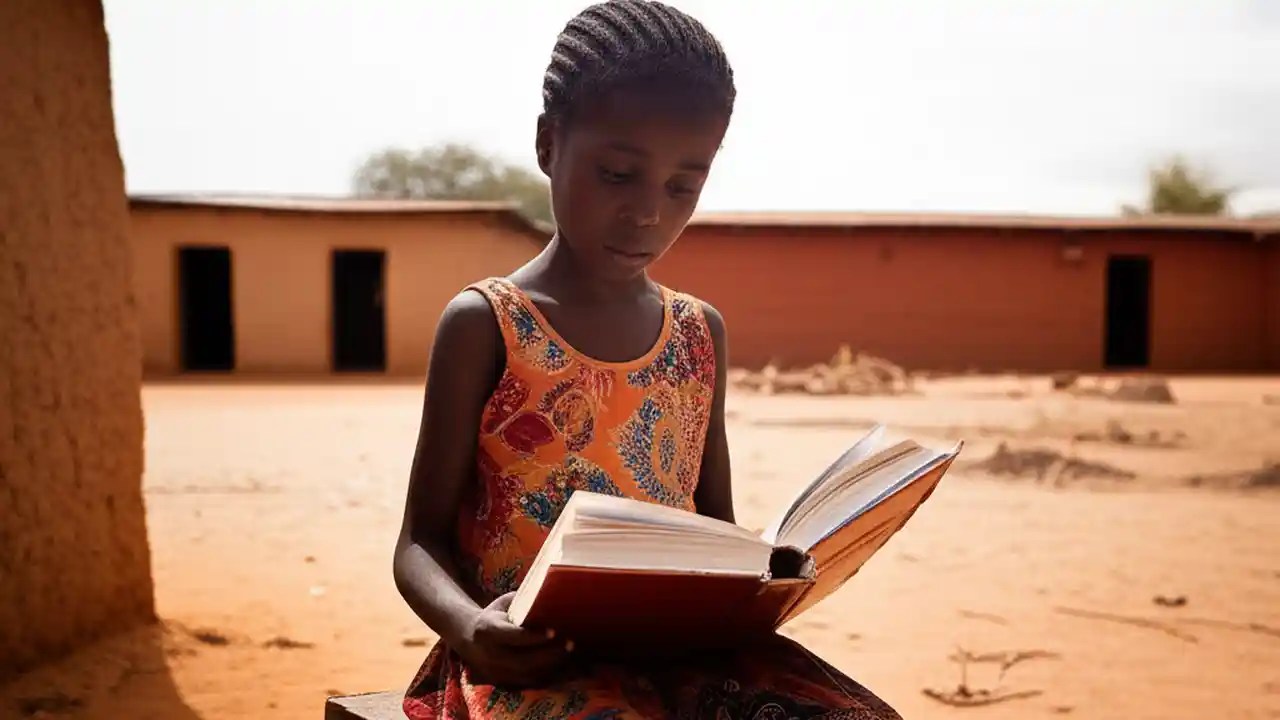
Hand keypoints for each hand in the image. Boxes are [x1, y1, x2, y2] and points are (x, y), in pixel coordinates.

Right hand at [454, 591, 572, 686]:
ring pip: (527, 676)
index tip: (554, 631)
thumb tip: (553, 591)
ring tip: (569, 655)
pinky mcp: (502, 684)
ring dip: (551, 667)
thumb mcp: (503, 603)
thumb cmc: (494, 616)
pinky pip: (528, 684)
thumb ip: (524, 601)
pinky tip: (562, 668)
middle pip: (522, 661)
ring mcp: (494, 673)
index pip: (512, 636)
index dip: (534, 637)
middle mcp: (488, 655)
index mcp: (487, 630)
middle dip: (549, 655)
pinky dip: (547, 678)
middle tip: (570, 644)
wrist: (469, 639)